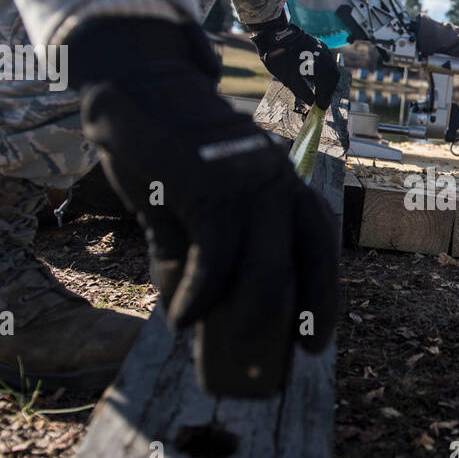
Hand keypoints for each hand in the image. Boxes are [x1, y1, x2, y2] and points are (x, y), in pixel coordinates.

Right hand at [67, 17, 337, 397]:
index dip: (324, 297)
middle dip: (297, 318)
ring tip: (218, 346)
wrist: (133, 94)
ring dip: (247, 319)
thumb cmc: (168, 156)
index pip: (321, 245)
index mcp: (284, 184)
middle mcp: (278, 182)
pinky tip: (180, 320)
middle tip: (274, 363)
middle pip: (307, 262)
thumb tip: (188, 314)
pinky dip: (197, 297)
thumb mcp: (195, 207)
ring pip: (266, 269)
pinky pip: (214, 259)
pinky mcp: (209, 187)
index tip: (315, 342)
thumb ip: (198, 253)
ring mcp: (248, 184)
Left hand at [249, 10, 340, 109]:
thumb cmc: (278, 57)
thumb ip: (302, 92)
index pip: (324, 87)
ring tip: (320, 91)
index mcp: (314, 66)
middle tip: (322, 101)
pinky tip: (318, 77)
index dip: (323, 99)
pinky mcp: (321, 46)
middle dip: (328, 91)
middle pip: (332, 78)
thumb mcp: (287, 78)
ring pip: (332, 70)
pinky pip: (329, 62)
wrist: (274, 33)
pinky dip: (326, 72)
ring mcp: (323, 50)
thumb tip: (312, 102)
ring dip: (328, 82)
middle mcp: (322, 57)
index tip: (320, 107)